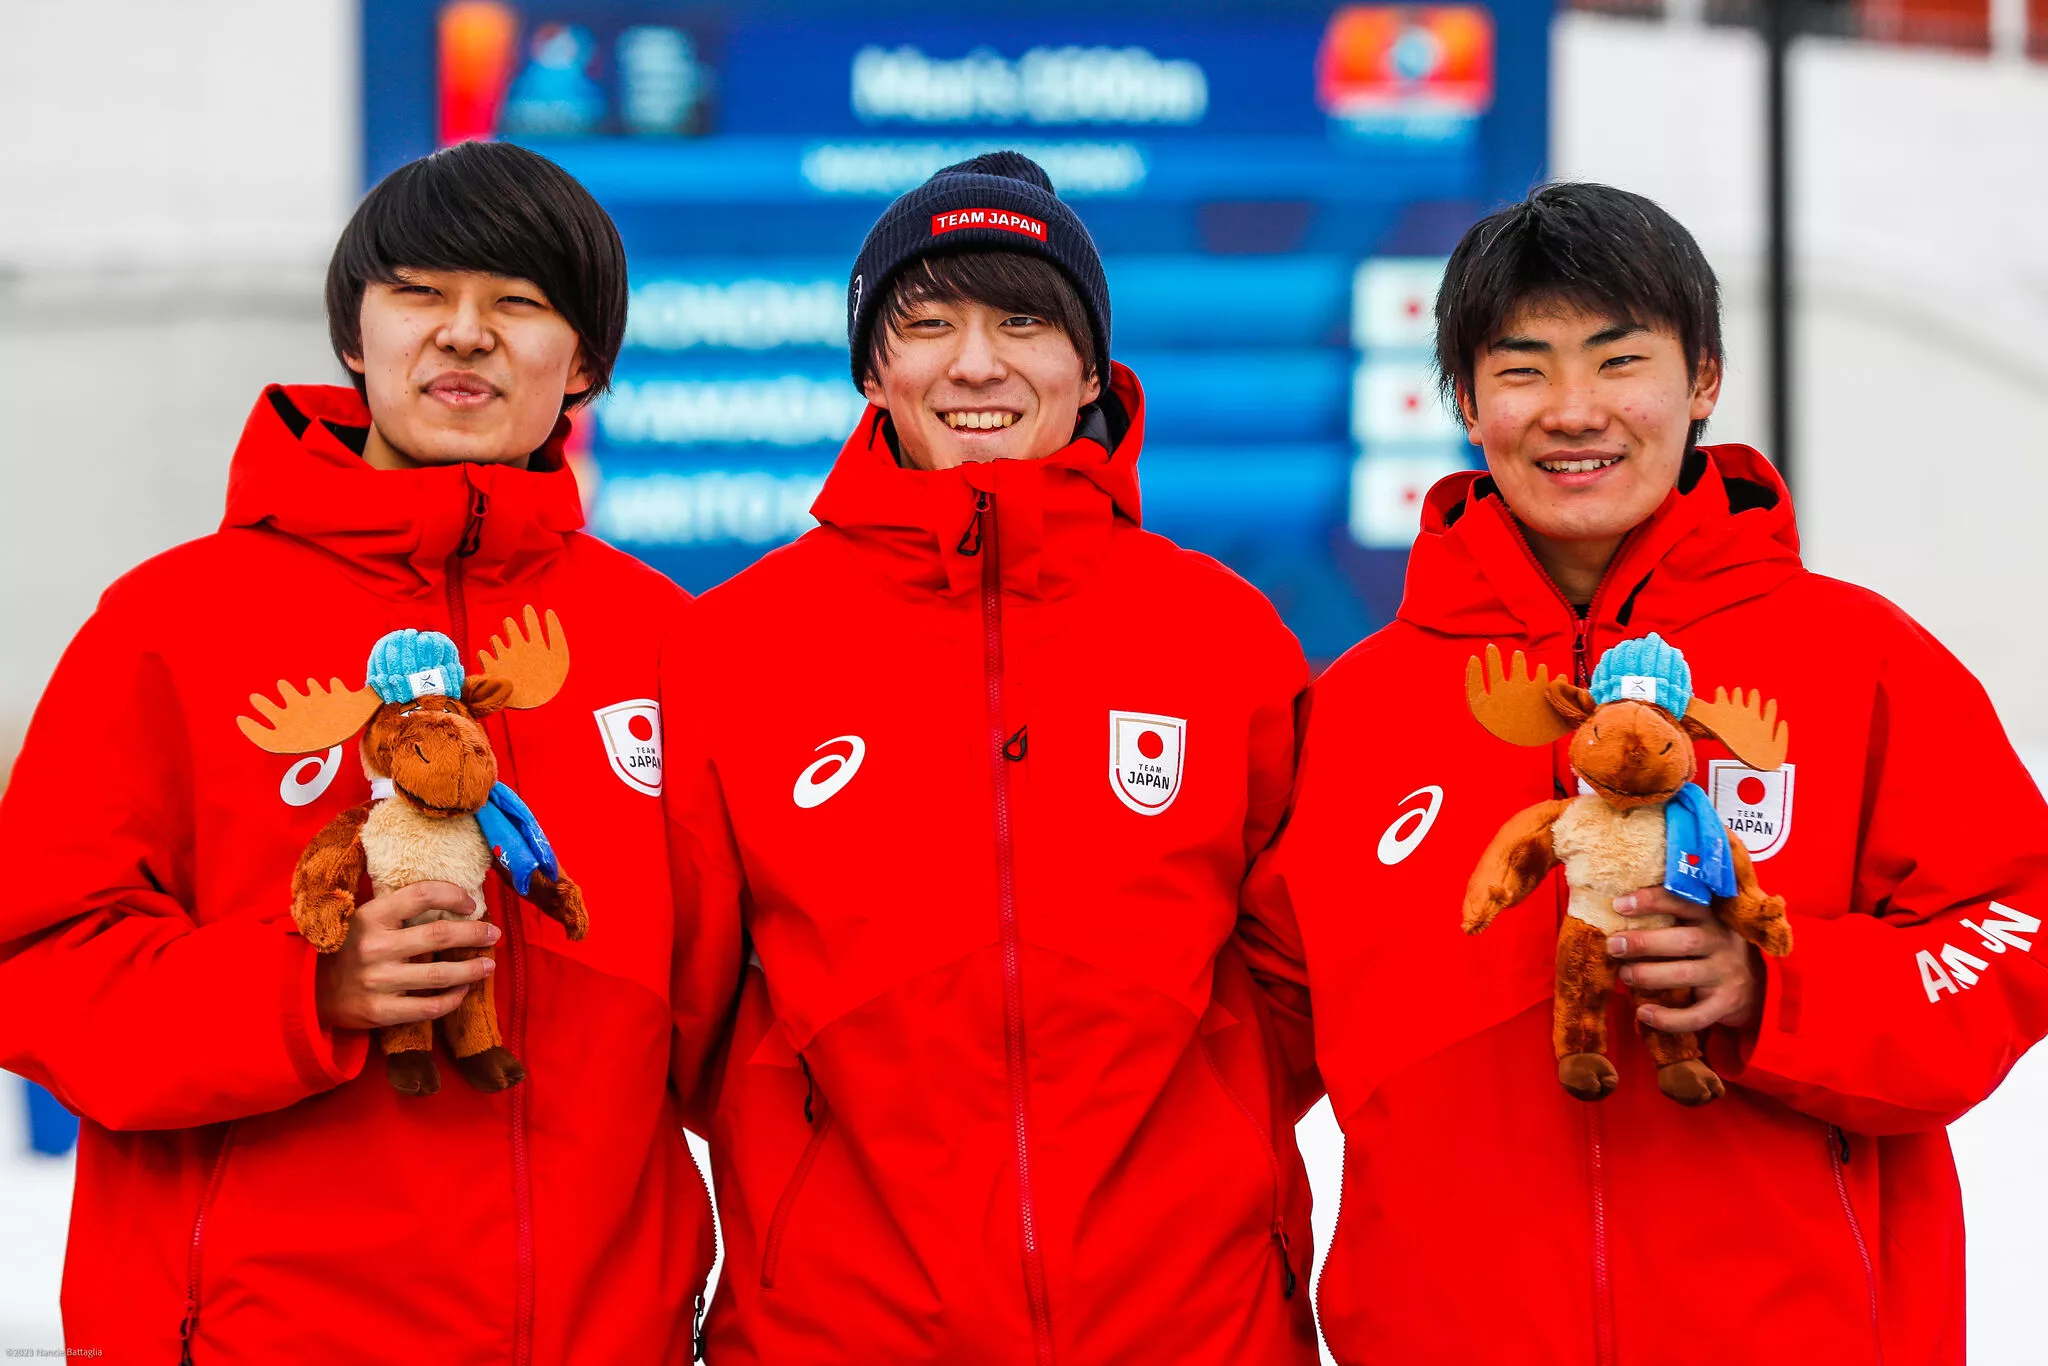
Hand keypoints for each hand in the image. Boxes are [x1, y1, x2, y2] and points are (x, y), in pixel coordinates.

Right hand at [313, 882, 500, 1031]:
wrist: (307, 990)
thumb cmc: (346, 948)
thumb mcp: (362, 919)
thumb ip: (397, 910)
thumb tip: (449, 900)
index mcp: (371, 916)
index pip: (421, 894)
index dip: (453, 894)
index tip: (471, 903)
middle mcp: (375, 946)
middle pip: (439, 935)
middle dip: (475, 933)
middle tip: (494, 934)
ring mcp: (378, 981)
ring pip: (440, 975)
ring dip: (472, 969)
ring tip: (488, 965)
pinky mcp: (380, 1011)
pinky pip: (428, 1007)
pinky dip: (452, 999)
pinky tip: (462, 991)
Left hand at [1608, 887, 1762, 1031]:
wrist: (1755, 985)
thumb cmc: (1707, 949)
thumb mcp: (1697, 926)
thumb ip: (1668, 918)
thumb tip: (1614, 916)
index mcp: (1709, 917)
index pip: (1683, 902)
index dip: (1651, 901)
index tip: (1619, 904)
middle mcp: (1720, 942)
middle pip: (1684, 940)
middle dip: (1644, 943)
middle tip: (1613, 945)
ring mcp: (1725, 974)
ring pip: (1686, 975)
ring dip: (1649, 975)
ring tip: (1623, 975)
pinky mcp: (1725, 1004)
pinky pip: (1696, 1015)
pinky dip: (1668, 1018)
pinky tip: (1643, 1013)